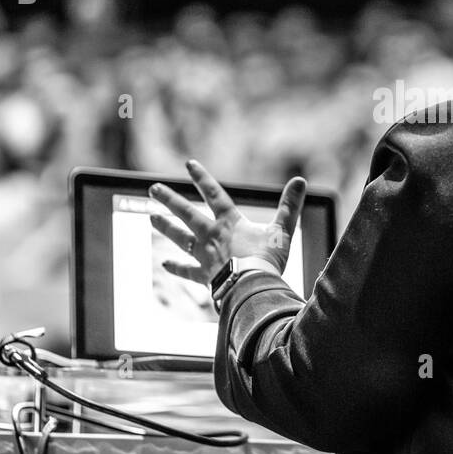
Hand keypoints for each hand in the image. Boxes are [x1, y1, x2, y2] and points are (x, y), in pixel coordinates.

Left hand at [148, 160, 306, 285]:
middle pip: (187, 214)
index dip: (202, 178)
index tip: (188, 164)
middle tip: (153, 189)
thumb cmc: (268, 259)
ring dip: (166, 228)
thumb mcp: (283, 230)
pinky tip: (164, 265)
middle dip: (170, 200)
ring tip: (152, 218)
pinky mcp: (205, 276)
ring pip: (181, 238)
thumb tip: (300, 180)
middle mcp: (212, 235)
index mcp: (230, 222)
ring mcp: (205, 256)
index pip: (214, 194)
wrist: (253, 289)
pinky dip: (177, 268)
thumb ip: (290, 205)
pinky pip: (187, 271)